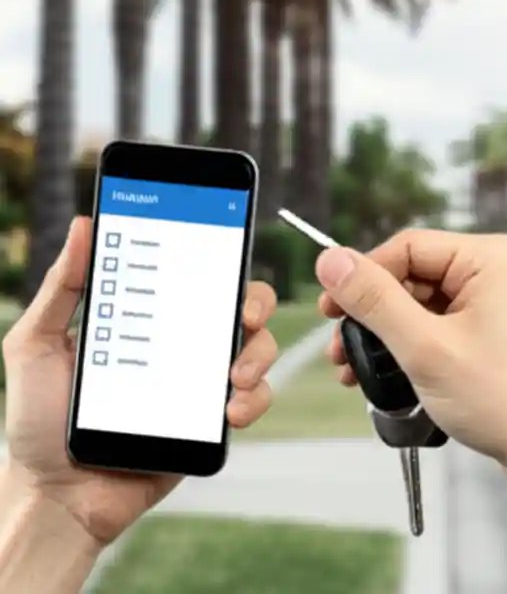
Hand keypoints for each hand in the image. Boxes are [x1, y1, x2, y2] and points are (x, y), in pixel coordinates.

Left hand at [2, 216, 279, 544]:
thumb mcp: (35, 344)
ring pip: (259, 349)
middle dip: (256, 302)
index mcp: (147, 318)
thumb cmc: (39, 419)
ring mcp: (202, 381)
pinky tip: (229, 411)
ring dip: (259, 355)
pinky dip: (254, 400)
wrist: (57, 493)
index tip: (225, 247)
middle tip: (244, 316)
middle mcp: (182, 344)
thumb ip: (62, 287)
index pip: (192, 273)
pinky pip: (254, 399)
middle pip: (241, 304)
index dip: (219, 253)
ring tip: (235, 377)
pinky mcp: (213, 421)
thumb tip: (85, 226)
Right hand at [315, 231, 506, 473]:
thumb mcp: (424, 348)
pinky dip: (418, 344)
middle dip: (374, 313)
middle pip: (417, 273)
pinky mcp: (506, 325)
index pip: (409, 247)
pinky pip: (449, 320)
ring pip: (429, 301)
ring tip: (357, 369)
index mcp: (496, 257)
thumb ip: (374, 301)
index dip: (362, 276)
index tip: (328, 308)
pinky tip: (391, 372)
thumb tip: (331, 261)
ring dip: (390, 333)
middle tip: (339, 348)